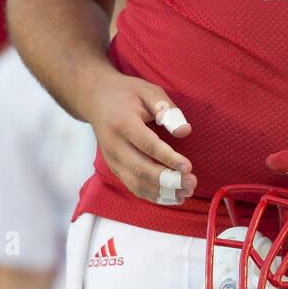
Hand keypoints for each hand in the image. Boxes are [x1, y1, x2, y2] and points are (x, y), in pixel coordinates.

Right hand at [83, 67, 196, 204]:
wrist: (95, 99)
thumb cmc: (127, 94)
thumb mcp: (148, 91)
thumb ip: (166, 109)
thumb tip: (184, 131)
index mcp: (122, 123)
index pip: (146, 145)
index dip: (167, 158)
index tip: (187, 166)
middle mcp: (113, 145)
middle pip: (140, 169)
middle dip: (168, 180)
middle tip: (192, 182)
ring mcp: (112, 159)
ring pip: (136, 183)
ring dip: (162, 192)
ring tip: (187, 192)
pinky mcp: (114, 168)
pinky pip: (133, 187)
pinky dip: (153, 195)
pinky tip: (173, 197)